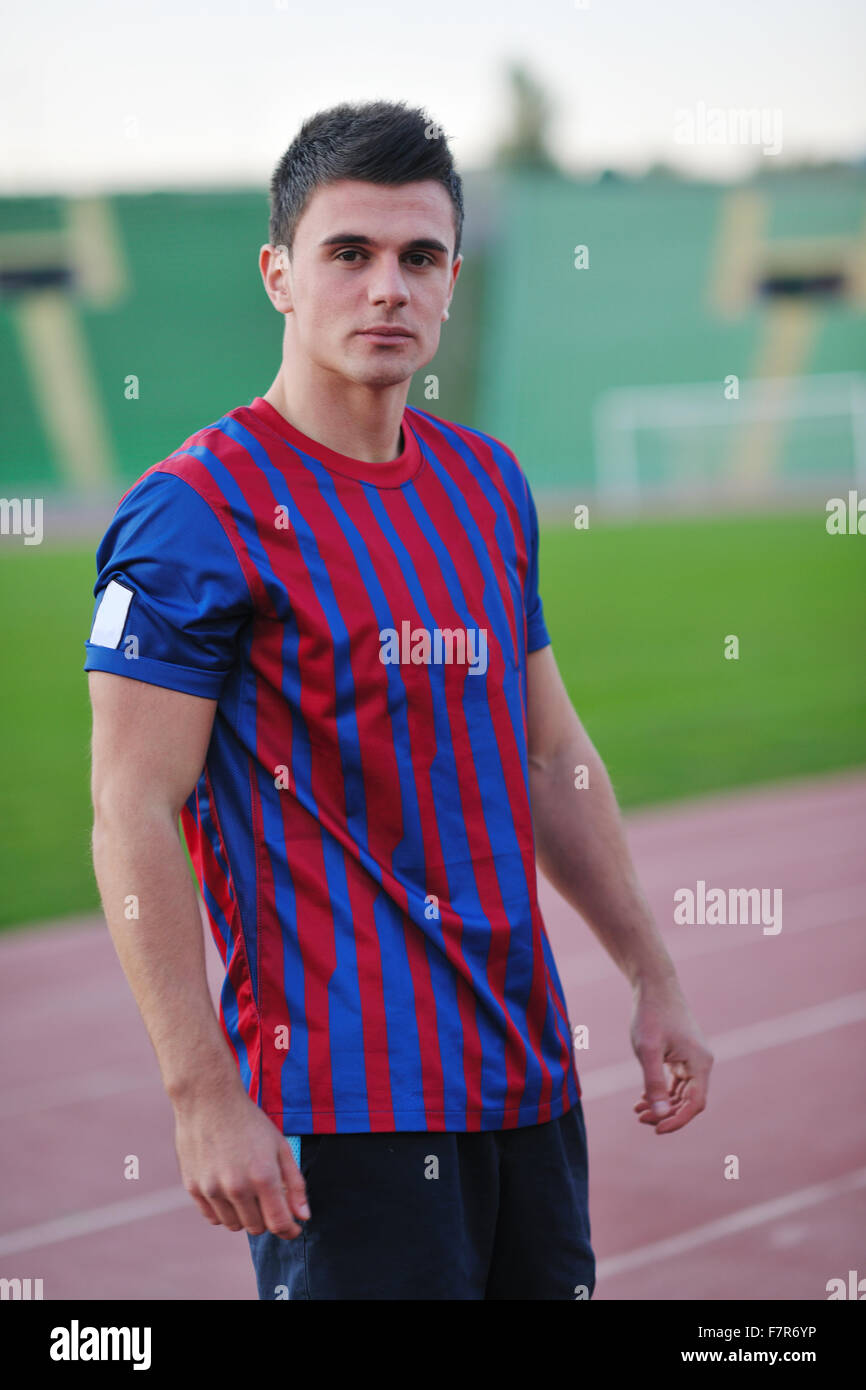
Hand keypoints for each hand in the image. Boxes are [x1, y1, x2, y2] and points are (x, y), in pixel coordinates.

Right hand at [173, 1084, 310, 1237]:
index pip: (279, 1224)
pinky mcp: (193, 1188)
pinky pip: (213, 1217)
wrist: (208, 1100)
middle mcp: (236, 1187)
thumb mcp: (280, 1146)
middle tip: (267, 1200)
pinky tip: (228, 1192)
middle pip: (256, 1228)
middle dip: (267, 1219)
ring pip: (234, 1226)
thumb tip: (303, 1217)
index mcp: (263, 1176)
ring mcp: (212, 1189)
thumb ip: (295, 1184)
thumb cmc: (249, 1122)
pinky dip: (224, 1212)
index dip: (289, 1230)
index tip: (293, 1228)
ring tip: (247, 1192)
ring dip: (245, 1216)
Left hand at [630, 976, 712, 1133]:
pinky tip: (643, 1098)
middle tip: (640, 1118)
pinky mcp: (682, 1055)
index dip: (677, 1120)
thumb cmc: (651, 1014)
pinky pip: (676, 1082)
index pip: (695, 1104)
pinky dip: (661, 1091)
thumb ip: (654, 1083)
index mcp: (700, 1063)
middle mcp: (701, 1063)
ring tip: (638, 1111)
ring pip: (681, 1093)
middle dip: (666, 1114)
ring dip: (662, 1104)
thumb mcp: (647, 1050)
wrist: (654, 984)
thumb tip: (660, 1115)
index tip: (656, 1129)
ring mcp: (692, 1059)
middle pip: (689, 1101)